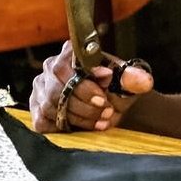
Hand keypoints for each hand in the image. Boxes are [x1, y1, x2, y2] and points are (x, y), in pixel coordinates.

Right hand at [30, 42, 154, 133]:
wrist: (111, 105)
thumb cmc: (116, 88)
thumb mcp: (126, 82)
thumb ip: (134, 79)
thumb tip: (143, 81)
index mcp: (70, 53)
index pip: (67, 65)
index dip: (84, 84)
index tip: (104, 95)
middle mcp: (51, 67)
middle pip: (58, 89)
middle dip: (84, 105)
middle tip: (106, 112)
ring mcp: (40, 88)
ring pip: (51, 106)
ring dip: (78, 117)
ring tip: (99, 121)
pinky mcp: (37, 108)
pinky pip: (42, 121)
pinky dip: (62, 127)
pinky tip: (80, 128)